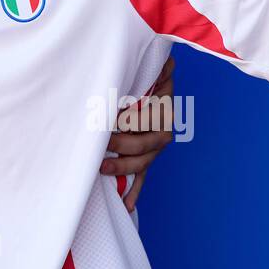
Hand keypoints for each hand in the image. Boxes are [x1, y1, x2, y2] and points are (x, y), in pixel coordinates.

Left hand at [103, 57, 175, 211]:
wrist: (150, 85)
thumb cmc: (143, 78)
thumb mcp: (149, 71)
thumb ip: (157, 69)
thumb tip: (166, 63)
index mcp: (163, 110)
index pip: (150, 119)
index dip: (132, 121)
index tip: (114, 119)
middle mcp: (161, 132)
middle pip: (146, 144)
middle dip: (123, 144)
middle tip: (102, 140)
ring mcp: (153, 148)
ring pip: (142, 162)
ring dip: (124, 168)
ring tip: (103, 168)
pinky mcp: (145, 158)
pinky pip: (141, 177)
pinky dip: (134, 192)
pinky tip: (127, 206)